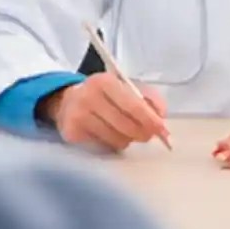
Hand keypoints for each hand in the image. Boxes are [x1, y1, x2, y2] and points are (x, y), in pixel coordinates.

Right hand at [41, 73, 168, 151]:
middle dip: (142, 133)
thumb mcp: (124, 87)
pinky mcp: (72, 134)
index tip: (162, 129)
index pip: (133, 105)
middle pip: (126, 126)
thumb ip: (148, 98)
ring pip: (116, 140)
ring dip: (127, 140)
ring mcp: (78, 117)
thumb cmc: (103, 95)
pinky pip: (103, 147)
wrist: (67, 100)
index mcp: (105, 81)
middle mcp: (89, 97)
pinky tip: (108, 134)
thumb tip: (162, 116)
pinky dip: (111, 144)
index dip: (150, 119)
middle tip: (147, 134)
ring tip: (124, 131)